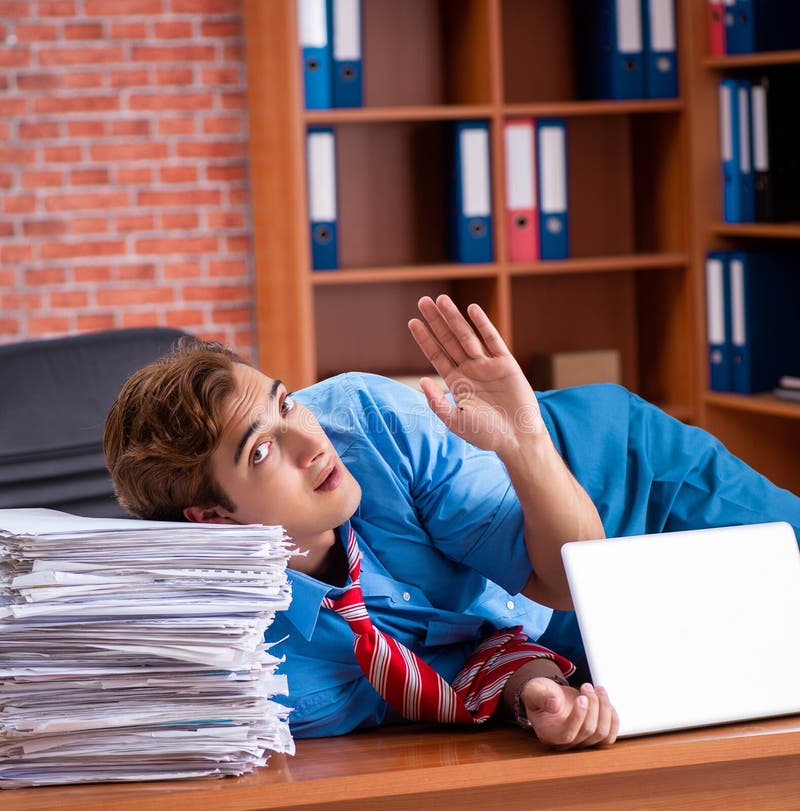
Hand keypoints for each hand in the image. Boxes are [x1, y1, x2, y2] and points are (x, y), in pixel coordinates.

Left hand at [408, 295, 545, 455]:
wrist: (518, 439)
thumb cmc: (486, 434)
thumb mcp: (455, 421)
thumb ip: (437, 402)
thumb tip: (422, 381)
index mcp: (456, 383)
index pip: (436, 355)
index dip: (424, 339)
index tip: (412, 322)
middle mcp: (470, 370)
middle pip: (449, 340)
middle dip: (436, 321)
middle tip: (422, 301)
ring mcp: (487, 365)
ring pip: (467, 336)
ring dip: (454, 318)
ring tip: (441, 299)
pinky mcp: (506, 364)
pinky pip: (493, 340)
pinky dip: (483, 324)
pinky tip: (472, 309)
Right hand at [521, 679, 618, 749]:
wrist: (550, 696)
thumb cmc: (540, 694)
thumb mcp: (534, 691)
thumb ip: (541, 696)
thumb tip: (553, 704)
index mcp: (549, 734)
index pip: (568, 734)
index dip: (578, 717)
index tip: (582, 697)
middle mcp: (567, 744)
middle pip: (589, 731)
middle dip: (593, 705)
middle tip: (587, 685)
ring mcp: (582, 742)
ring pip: (602, 733)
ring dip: (604, 708)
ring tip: (599, 689)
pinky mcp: (594, 737)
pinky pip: (609, 737)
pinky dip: (612, 719)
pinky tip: (607, 703)